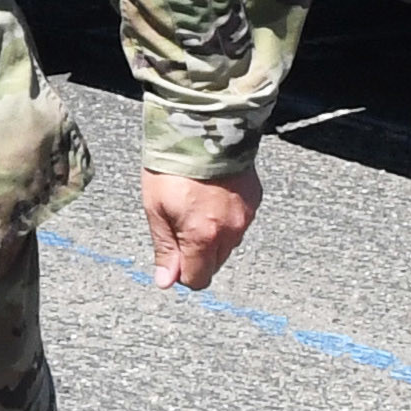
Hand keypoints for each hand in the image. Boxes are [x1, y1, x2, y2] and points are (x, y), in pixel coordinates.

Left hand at [143, 164, 261, 289]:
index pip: (198, 279)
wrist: (204, 129)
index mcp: (203, 236)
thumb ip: (165, 248)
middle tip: (180, 225)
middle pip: (214, 263)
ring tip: (195, 206)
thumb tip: (166, 282)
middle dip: (197, 254)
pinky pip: (239, 222)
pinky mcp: (255, 200)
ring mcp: (246, 215)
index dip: (182, 272)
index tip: (173, 256)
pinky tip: (211, 196)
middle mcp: (230, 230)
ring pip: (228, 243)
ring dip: (213, 236)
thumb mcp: (156, 209)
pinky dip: (226, 217)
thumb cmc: (173, 167)